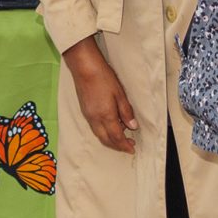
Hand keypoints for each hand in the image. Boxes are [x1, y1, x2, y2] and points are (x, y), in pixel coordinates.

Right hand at [63, 38, 137, 152]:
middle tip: (129, 146)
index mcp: (106, 115)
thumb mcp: (120, 94)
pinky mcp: (85, 111)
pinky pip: (95, 128)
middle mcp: (95, 119)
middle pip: (106, 140)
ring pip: (99, 135)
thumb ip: (126, 112)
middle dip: (118, 146)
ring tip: (122, 137)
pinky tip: (111, 126)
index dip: (125, 145)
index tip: (132, 149)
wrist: (84, 68)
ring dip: (110, 140)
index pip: (116, 137)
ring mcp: (88, 116)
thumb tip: (133, 126)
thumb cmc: (104, 78)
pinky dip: (104, 132)